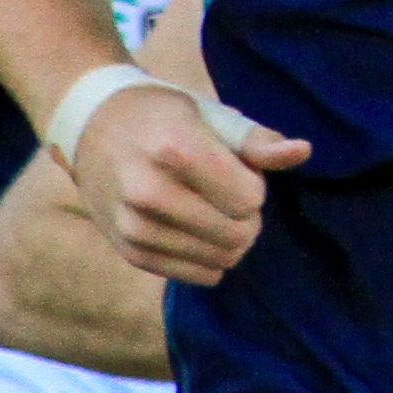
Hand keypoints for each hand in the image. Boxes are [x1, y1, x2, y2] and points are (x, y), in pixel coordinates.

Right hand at [67, 82, 308, 283]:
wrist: (90, 125)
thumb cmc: (162, 117)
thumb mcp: (211, 115)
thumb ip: (257, 141)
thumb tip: (302, 152)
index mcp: (176, 151)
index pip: (249, 200)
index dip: (252, 187)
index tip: (231, 170)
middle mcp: (149, 193)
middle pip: (238, 234)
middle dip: (246, 217)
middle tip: (224, 194)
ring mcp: (134, 226)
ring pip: (221, 260)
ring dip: (229, 240)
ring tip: (208, 209)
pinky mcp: (128, 251)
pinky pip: (197, 276)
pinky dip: (208, 259)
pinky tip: (195, 231)